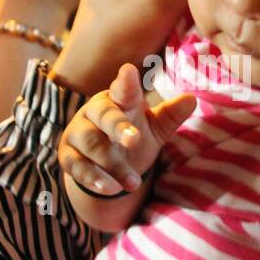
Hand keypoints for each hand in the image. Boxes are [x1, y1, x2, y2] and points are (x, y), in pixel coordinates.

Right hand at [58, 63, 195, 195]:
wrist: (104, 166)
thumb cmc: (130, 138)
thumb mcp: (153, 129)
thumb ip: (169, 116)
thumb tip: (192, 99)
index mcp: (117, 100)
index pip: (122, 89)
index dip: (125, 82)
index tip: (129, 71)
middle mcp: (94, 112)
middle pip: (104, 116)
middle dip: (118, 127)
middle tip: (134, 140)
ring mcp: (77, 133)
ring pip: (92, 144)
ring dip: (113, 164)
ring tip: (133, 183)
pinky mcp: (67, 156)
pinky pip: (76, 165)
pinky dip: (92, 177)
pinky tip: (109, 188)